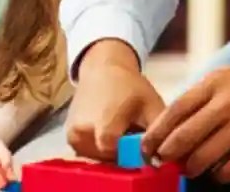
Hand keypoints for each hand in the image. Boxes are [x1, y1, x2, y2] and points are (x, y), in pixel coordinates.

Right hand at [66, 39, 165, 159]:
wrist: (102, 69)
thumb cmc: (130, 87)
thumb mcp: (152, 105)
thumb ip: (157, 134)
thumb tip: (160, 158)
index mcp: (104, 124)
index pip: (118, 155)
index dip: (132, 155)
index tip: (141, 144)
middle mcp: (83, 133)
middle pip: (109, 159)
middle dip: (124, 153)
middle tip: (133, 134)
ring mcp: (73, 137)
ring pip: (99, 158)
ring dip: (113, 151)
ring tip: (120, 130)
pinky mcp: (69, 138)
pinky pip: (90, 152)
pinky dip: (102, 147)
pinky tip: (109, 129)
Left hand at [141, 41, 229, 182]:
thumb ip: (204, 96)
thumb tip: (174, 123)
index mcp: (215, 83)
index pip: (174, 111)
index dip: (156, 134)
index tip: (146, 148)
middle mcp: (226, 104)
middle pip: (182, 139)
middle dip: (167, 156)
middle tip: (163, 164)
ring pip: (202, 159)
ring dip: (193, 168)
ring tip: (194, 168)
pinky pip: (229, 171)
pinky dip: (220, 175)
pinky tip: (222, 170)